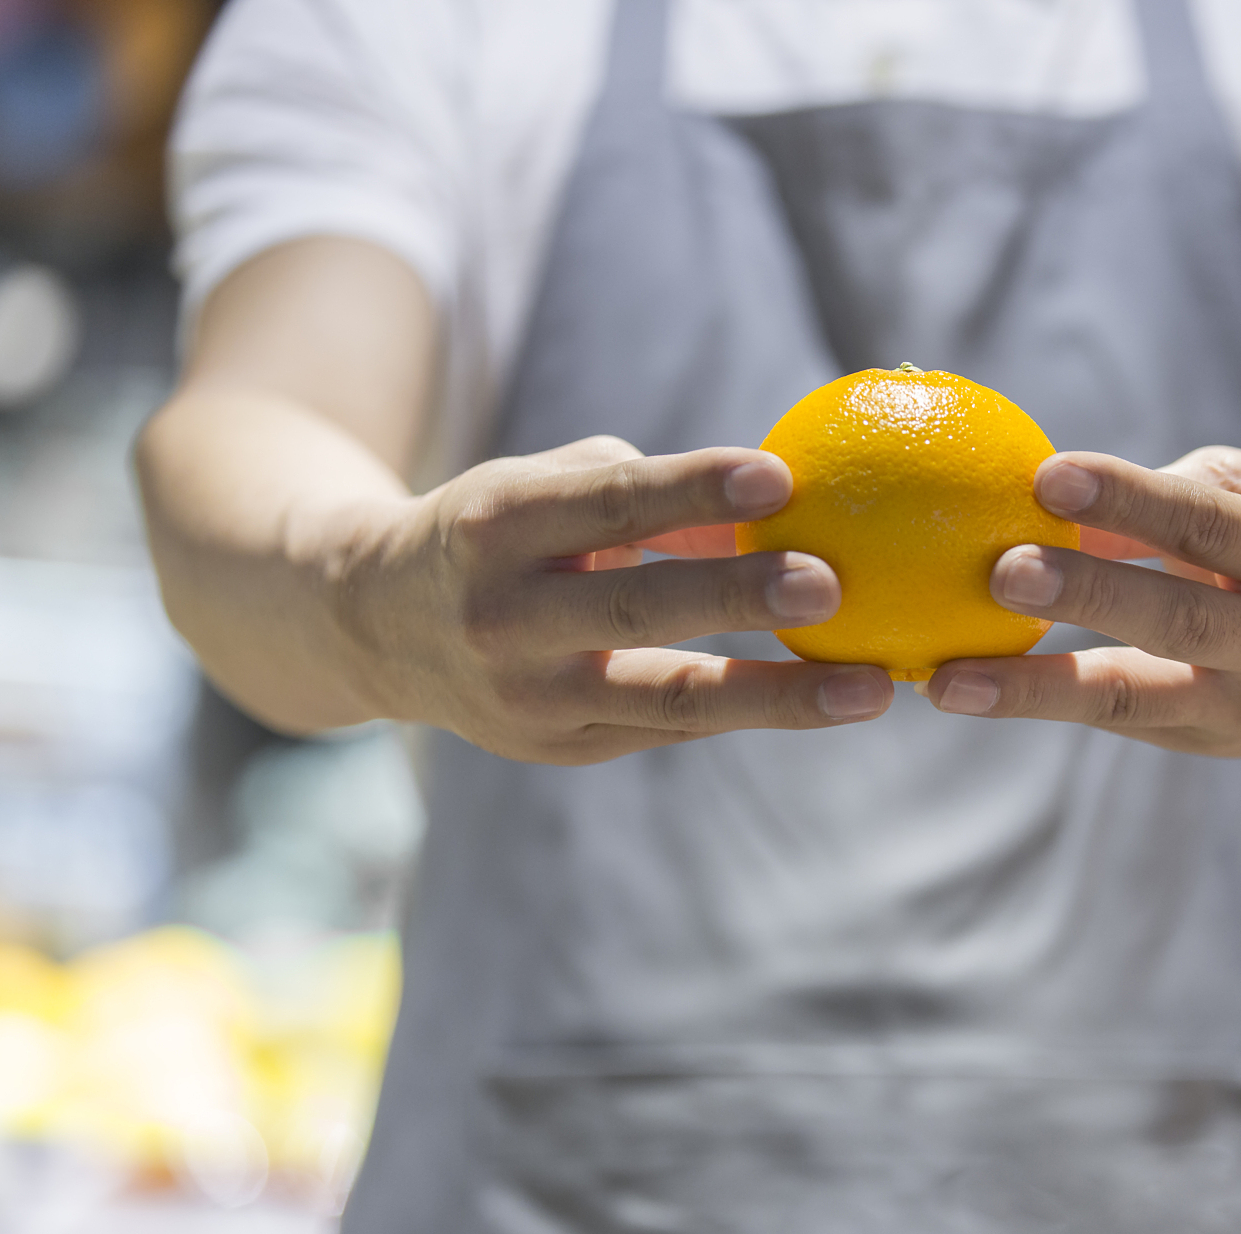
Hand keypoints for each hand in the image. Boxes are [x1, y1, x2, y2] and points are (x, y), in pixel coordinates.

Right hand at [327, 436, 892, 763]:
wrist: (370, 626)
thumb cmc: (497, 533)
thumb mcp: (544, 490)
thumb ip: (650, 497)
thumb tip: (776, 511)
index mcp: (499, 526)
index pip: (608, 505)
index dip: (693, 491)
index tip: (779, 479)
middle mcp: (506, 618)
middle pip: (637, 610)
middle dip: (737, 599)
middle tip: (829, 585)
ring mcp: (529, 697)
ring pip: (668, 701)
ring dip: (776, 697)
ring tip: (869, 691)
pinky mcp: (559, 747)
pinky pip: (669, 724)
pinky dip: (750, 708)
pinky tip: (829, 700)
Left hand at [924, 446, 1240, 756]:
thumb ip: (1170, 502)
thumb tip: (1050, 516)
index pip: (1208, 525)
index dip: (1129, 501)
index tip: (1047, 476)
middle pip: (1178, 620)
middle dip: (1087, 596)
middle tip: (1001, 572)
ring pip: (1136, 700)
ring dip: (1036, 690)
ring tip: (947, 682)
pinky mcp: (1218, 744)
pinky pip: (1123, 716)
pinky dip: (1045, 699)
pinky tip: (968, 686)